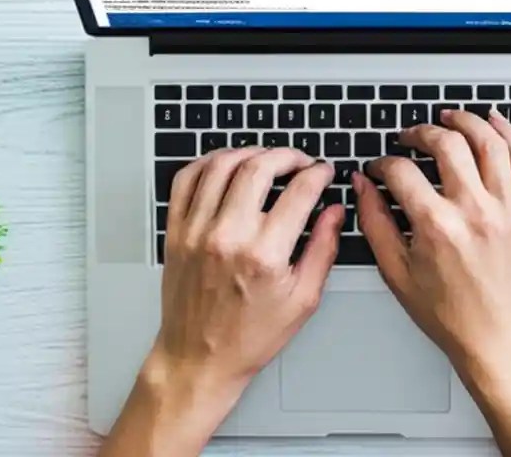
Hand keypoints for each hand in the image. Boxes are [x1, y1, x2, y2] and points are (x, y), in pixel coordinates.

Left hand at [153, 147, 341, 383]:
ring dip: (249, 152)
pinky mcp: (176, 232)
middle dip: (287, 155)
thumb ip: (323, 249)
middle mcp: (227, 237)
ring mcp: (196, 231)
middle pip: (259, 167)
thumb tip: (335, 212)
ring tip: (266, 158)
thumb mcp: (303, 299)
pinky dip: (207, 162)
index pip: (298, 192)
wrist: (199, 358)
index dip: (317, 173)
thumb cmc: (249, 336)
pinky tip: (225, 165)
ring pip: (221, 165)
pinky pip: (186, 180)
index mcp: (264, 255)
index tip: (323, 172)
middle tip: (299, 160)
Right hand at [354, 109, 510, 367]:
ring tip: (449, 117)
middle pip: (446, 144)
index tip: (379, 168)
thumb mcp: (396, 271)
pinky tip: (492, 121)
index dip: (383, 164)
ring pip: (488, 141)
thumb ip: (375, 222)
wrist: (496, 335)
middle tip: (409, 136)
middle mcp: (474, 212)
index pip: (402, 172)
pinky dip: (507, 132)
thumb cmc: (448, 312)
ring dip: (465, 120)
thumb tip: (362, 185)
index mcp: (437, 227)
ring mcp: (506, 208)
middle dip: (420, 132)